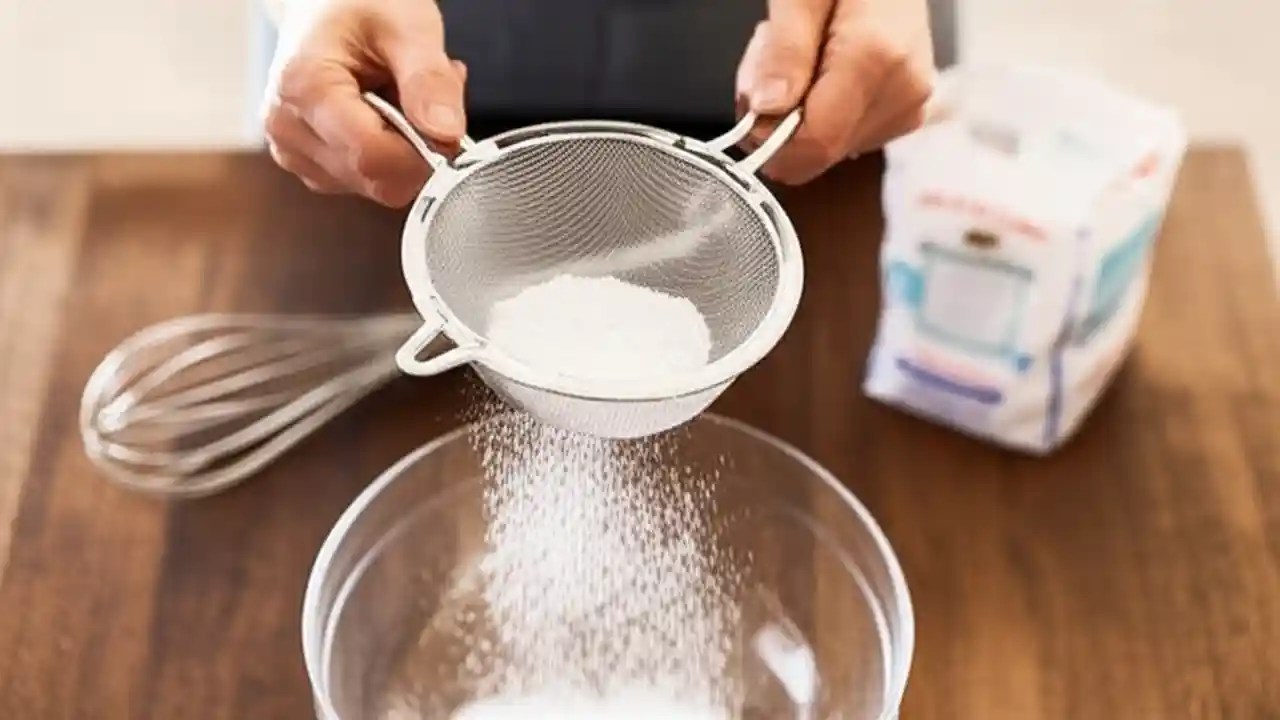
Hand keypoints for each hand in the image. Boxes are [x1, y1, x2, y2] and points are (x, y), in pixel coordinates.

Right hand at [261, 0, 466, 206]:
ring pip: (376, 185)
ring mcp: (293, 151)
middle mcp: (288, 129)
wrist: (325, 2)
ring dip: (406, 151)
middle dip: (417, 148)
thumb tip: (446, 134)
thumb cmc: (360, 3)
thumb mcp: (408, 26)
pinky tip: (387, 114)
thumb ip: (429, 80)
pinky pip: (366, 181)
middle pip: (376, 178)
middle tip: (426, 97)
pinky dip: (390, 155)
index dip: (424, 152)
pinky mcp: (309, 164)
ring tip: (402, 98)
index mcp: (304, 89)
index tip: (447, 122)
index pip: (373, 158)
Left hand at [736, 0, 934, 184]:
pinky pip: (844, 135)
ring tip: (802, 54)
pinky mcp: (905, 112)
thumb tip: (767, 108)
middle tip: (772, 58)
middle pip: (817, 150)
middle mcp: (901, 91)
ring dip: (798, 111)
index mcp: (876, 59)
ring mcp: (908, 105)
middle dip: (780, 116)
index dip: (768, 135)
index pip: (814, 145)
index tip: (752, 96)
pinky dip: (822, 109)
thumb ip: (784, 50)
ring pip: (827, 148)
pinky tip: (823, 67)